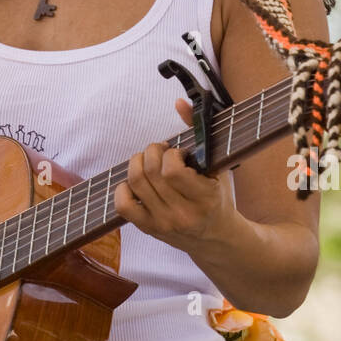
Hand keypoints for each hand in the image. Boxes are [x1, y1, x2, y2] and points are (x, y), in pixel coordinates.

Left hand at [113, 98, 234, 251]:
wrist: (216, 238)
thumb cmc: (218, 196)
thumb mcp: (218, 166)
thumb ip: (200, 132)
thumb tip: (179, 102)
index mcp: (204, 198)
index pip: (172, 171)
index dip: (170, 154)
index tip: (179, 154)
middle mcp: (182, 214)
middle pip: (149, 173)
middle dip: (152, 152)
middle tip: (161, 152)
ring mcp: (163, 223)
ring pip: (135, 183)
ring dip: (137, 163)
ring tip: (148, 161)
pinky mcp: (148, 229)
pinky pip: (123, 205)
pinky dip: (123, 188)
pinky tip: (136, 182)